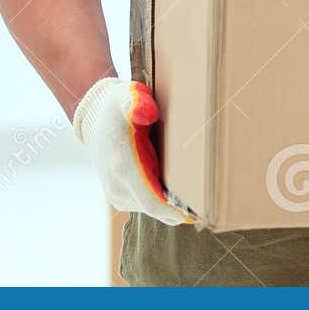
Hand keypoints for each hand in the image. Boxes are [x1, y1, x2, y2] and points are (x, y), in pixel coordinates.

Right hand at [72, 77, 192, 225]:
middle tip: (212, 206)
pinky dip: (166, 200)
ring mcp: (119, 195)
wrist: (96, 118)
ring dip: (175, 205)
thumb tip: (148, 114)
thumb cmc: (118, 107)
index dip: (176, 211)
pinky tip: (184, 189)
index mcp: (123, 167)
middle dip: (183, 209)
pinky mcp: (122, 196)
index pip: (152, 202)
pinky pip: (149, 204)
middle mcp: (119, 187)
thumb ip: (137, 103)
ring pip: (155, 209)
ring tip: (202, 196)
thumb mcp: (126, 95)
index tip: (199, 214)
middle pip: (158, 210)